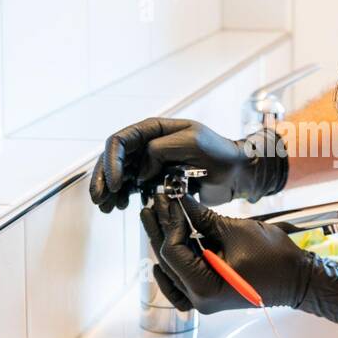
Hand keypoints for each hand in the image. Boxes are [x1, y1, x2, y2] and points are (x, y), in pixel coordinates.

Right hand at [89, 118, 286, 211]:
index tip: (113, 183)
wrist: (237, 172)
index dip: (111, 162)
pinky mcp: (157, 181)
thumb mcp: (192, 143)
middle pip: (115, 159)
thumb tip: (138, 171)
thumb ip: (160, 151)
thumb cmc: (219, 153)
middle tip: (99, 200)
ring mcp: (151, 163)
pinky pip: (133, 187)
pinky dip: (124, 197)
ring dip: (110, 191)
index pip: (121, 141)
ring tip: (108, 208)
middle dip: (104, 179)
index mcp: (154, 129)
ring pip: (121, 175)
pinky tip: (121, 207)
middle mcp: (149, 145)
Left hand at [141, 194, 337, 322]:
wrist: (297, 279)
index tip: (171, 201)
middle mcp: (200, 298)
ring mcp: (204, 298)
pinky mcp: (210, 291)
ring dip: (165, 241)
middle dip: (161, 228)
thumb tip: (181, 202)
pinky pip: (181, 283)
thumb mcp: (236, 232)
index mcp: (205, 288)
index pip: (174, 252)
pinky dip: (172, 268)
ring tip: (154, 215)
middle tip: (154, 202)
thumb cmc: (276, 260)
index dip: (170, 223)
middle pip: (168, 260)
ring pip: (172, 268)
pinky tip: (162, 255)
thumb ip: (203, 218)